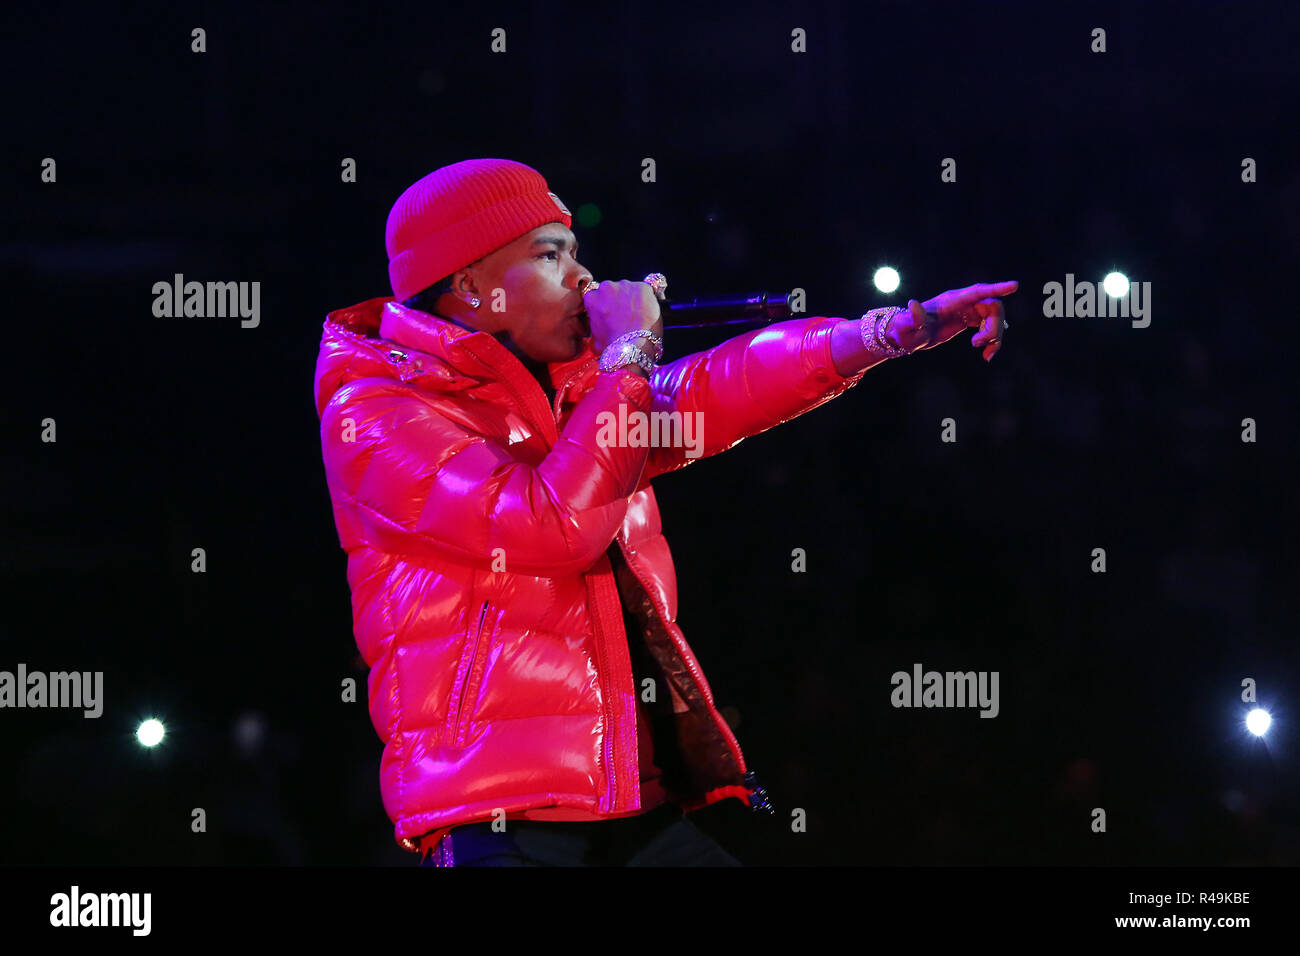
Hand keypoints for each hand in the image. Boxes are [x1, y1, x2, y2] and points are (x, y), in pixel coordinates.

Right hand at [581, 279, 663, 353]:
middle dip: (618, 300)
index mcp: (592, 298)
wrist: (632, 348)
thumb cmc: (613, 348)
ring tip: (639, 316)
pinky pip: (647, 289)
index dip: (605, 306)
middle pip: (613, 290)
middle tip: (626, 316)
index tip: (611, 314)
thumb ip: (595, 329)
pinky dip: (648, 298)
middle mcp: (606, 287)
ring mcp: (625, 286)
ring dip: (633, 298)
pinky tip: (650, 310)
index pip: (598, 296)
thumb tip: (598, 332)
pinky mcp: (643, 288)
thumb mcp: (595, 341)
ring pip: (629, 289)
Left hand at [886, 280, 1018, 361]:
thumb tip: (912, 304)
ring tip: (985, 355)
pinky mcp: (970, 320)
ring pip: (994, 317)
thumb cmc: (906, 330)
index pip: (978, 291)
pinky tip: (987, 355)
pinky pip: (990, 326)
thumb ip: (912, 318)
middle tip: (978, 345)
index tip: (1014, 286)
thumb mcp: (907, 327)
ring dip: (995, 336)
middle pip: (992, 307)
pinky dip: (993, 340)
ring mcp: (967, 310)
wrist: (908, 335)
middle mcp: (962, 302)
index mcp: (951, 300)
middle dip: (993, 328)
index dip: (996, 289)